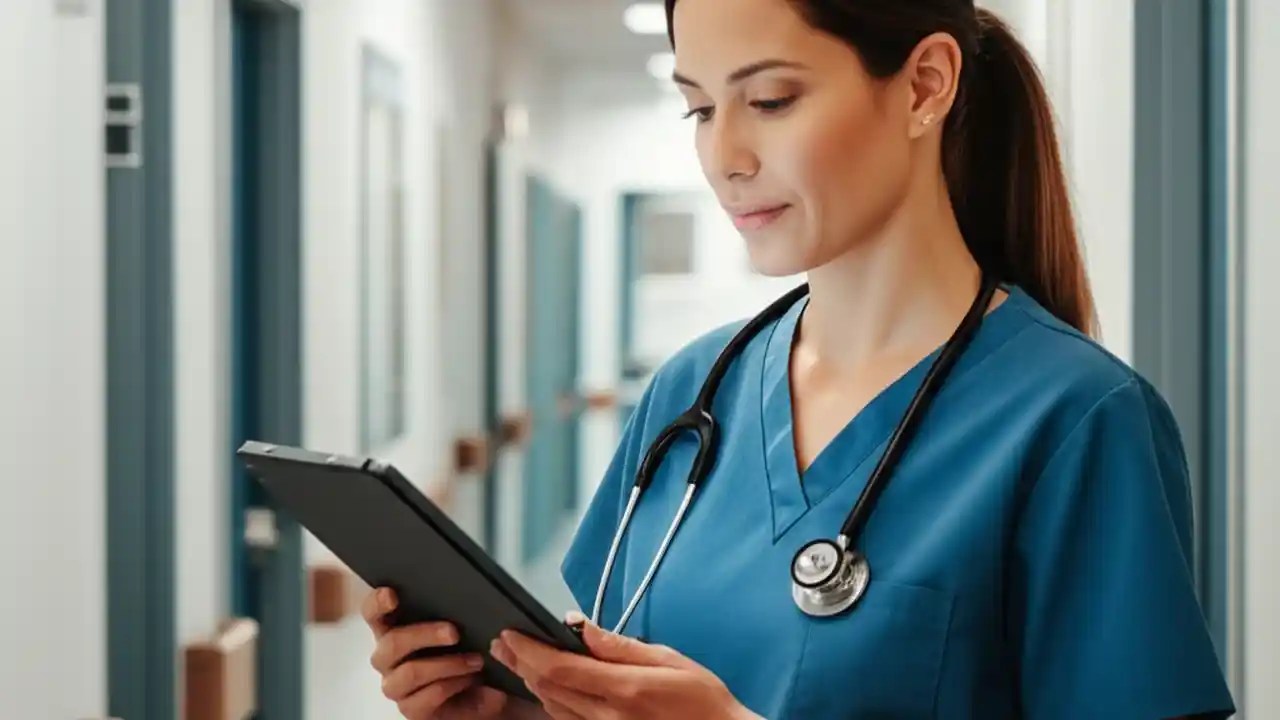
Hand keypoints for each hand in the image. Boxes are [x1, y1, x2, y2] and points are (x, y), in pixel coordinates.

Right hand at [363, 587, 519, 718]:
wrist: (482, 691)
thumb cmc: (464, 653)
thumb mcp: (460, 628)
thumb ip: (449, 612)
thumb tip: (457, 595)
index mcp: (393, 630)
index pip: (373, 613)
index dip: (377, 603)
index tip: (392, 595)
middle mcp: (388, 658)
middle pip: (392, 642)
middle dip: (425, 634)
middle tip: (454, 632)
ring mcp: (396, 686)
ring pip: (411, 672)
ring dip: (448, 664)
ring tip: (475, 660)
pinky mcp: (410, 709)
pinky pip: (427, 696)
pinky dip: (453, 684)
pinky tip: (469, 678)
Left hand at [491, 611, 760, 719]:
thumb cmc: (702, 700)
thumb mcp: (669, 660)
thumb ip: (620, 646)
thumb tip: (580, 625)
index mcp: (623, 690)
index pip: (559, 668)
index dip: (528, 650)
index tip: (510, 633)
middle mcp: (607, 717)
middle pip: (548, 689)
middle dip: (520, 663)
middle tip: (502, 642)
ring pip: (552, 707)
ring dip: (531, 682)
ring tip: (515, 659)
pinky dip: (550, 701)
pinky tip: (545, 688)